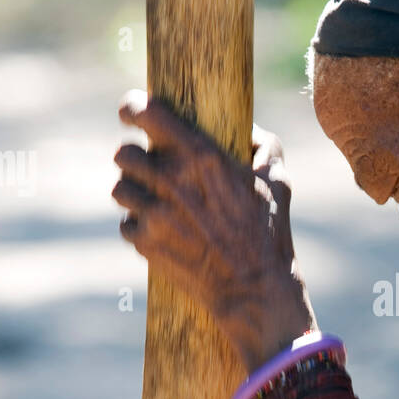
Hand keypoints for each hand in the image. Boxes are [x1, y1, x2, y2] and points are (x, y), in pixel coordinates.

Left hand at [113, 91, 315, 369]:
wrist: (254, 290)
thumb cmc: (270, 234)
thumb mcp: (278, 183)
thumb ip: (265, 148)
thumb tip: (251, 133)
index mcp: (202, 157)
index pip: (146, 113)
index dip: (133, 107)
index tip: (131, 112)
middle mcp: (172, 180)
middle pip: (123, 153)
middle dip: (134, 158)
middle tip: (149, 168)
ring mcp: (154, 213)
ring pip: (119, 188)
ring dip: (134, 192)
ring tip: (154, 202)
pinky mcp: (144, 243)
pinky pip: (126, 224)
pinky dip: (140, 227)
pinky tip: (162, 232)